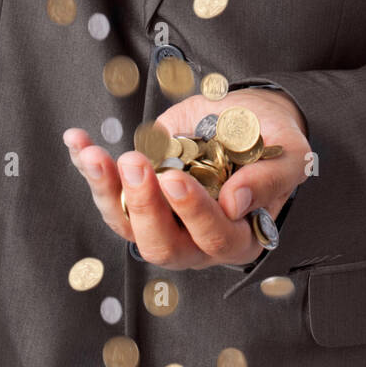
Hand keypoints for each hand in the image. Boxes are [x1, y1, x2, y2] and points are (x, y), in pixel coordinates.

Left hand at [63, 88, 310, 269]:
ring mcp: (162, 222)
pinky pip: (108, 194)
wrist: (248, 120)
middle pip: (162, 246)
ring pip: (127, 225)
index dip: (193, 213)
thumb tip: (235, 202)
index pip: (214, 237)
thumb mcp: (288, 155)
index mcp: (239, 236)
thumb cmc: (271, 140)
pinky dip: (90, 168)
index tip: (175, 178)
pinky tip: (77, 142)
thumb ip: (269, 179)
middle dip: (144, 206)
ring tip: (93, 155)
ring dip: (105, 190)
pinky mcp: (138, 199)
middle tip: (135, 164)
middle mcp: (195, 241)